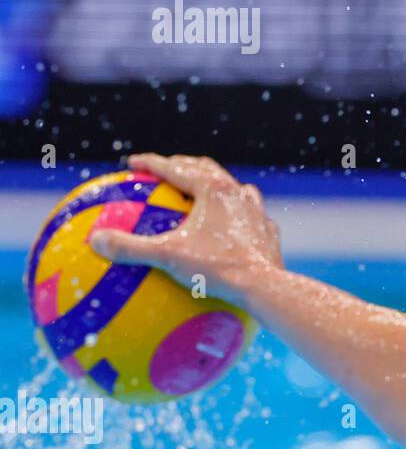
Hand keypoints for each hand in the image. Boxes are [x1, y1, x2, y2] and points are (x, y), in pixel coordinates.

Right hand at [89, 153, 283, 303]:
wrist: (263, 286)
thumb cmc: (215, 269)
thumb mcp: (168, 257)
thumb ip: (131, 248)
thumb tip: (95, 241)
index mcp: (213, 189)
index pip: (175, 168)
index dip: (151, 163)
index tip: (133, 162)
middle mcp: (237, 193)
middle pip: (205, 169)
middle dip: (182, 165)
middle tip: (164, 168)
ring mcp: (256, 210)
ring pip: (233, 187)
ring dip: (214, 184)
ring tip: (200, 189)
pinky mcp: (267, 230)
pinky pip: (250, 215)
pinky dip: (236, 213)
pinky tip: (232, 224)